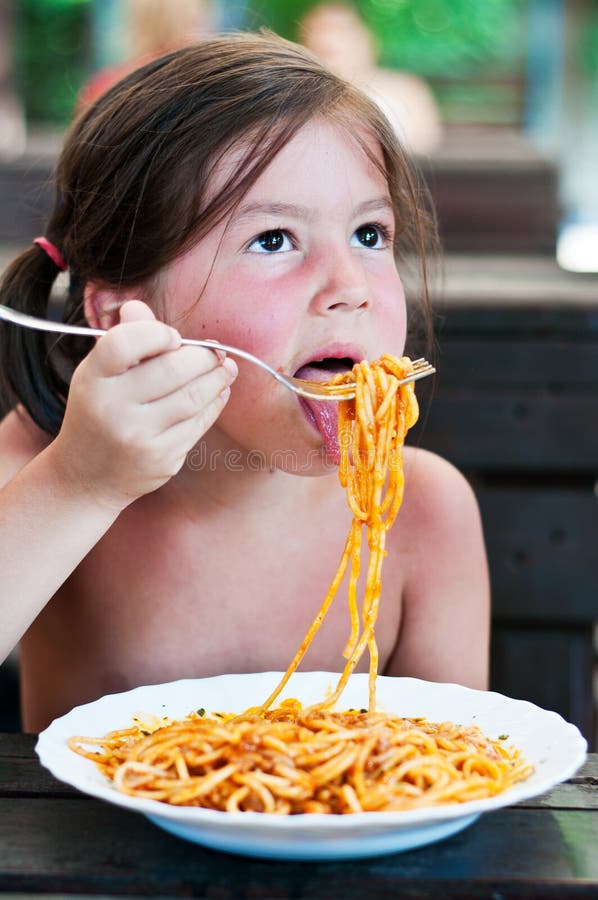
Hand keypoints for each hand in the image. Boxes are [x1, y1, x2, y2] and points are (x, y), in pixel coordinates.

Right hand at [50, 300, 236, 509]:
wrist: (86, 477)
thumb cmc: (99, 412)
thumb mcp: (99, 374)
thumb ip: (123, 339)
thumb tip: (138, 306)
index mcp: (93, 378)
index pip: (125, 342)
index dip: (158, 333)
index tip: (173, 338)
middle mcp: (112, 408)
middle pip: (172, 369)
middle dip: (204, 357)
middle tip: (216, 352)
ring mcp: (138, 437)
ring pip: (194, 397)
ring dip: (218, 378)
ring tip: (226, 368)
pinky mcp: (162, 459)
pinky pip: (199, 424)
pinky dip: (214, 404)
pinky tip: (219, 392)